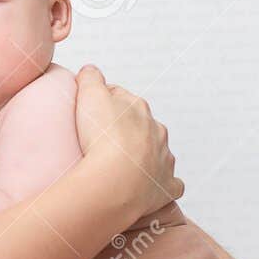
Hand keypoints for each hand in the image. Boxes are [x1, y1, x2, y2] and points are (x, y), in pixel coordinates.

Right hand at [73, 64, 182, 219]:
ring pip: (157, 153)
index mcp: (140, 109)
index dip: (104, 104)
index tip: (89, 115)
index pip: (122, 98)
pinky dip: (161, 185)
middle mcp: (157, 132)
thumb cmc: (103, 137)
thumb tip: (91, 70)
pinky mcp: (165, 187)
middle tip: (103, 142)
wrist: (116, 181)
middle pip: (142, 126)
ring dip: (144, 156)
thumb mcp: (89, 95)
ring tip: (121, 167)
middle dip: (128, 130)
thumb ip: (91, 78)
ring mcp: (163, 161)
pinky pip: (169, 185)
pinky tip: (149, 188)